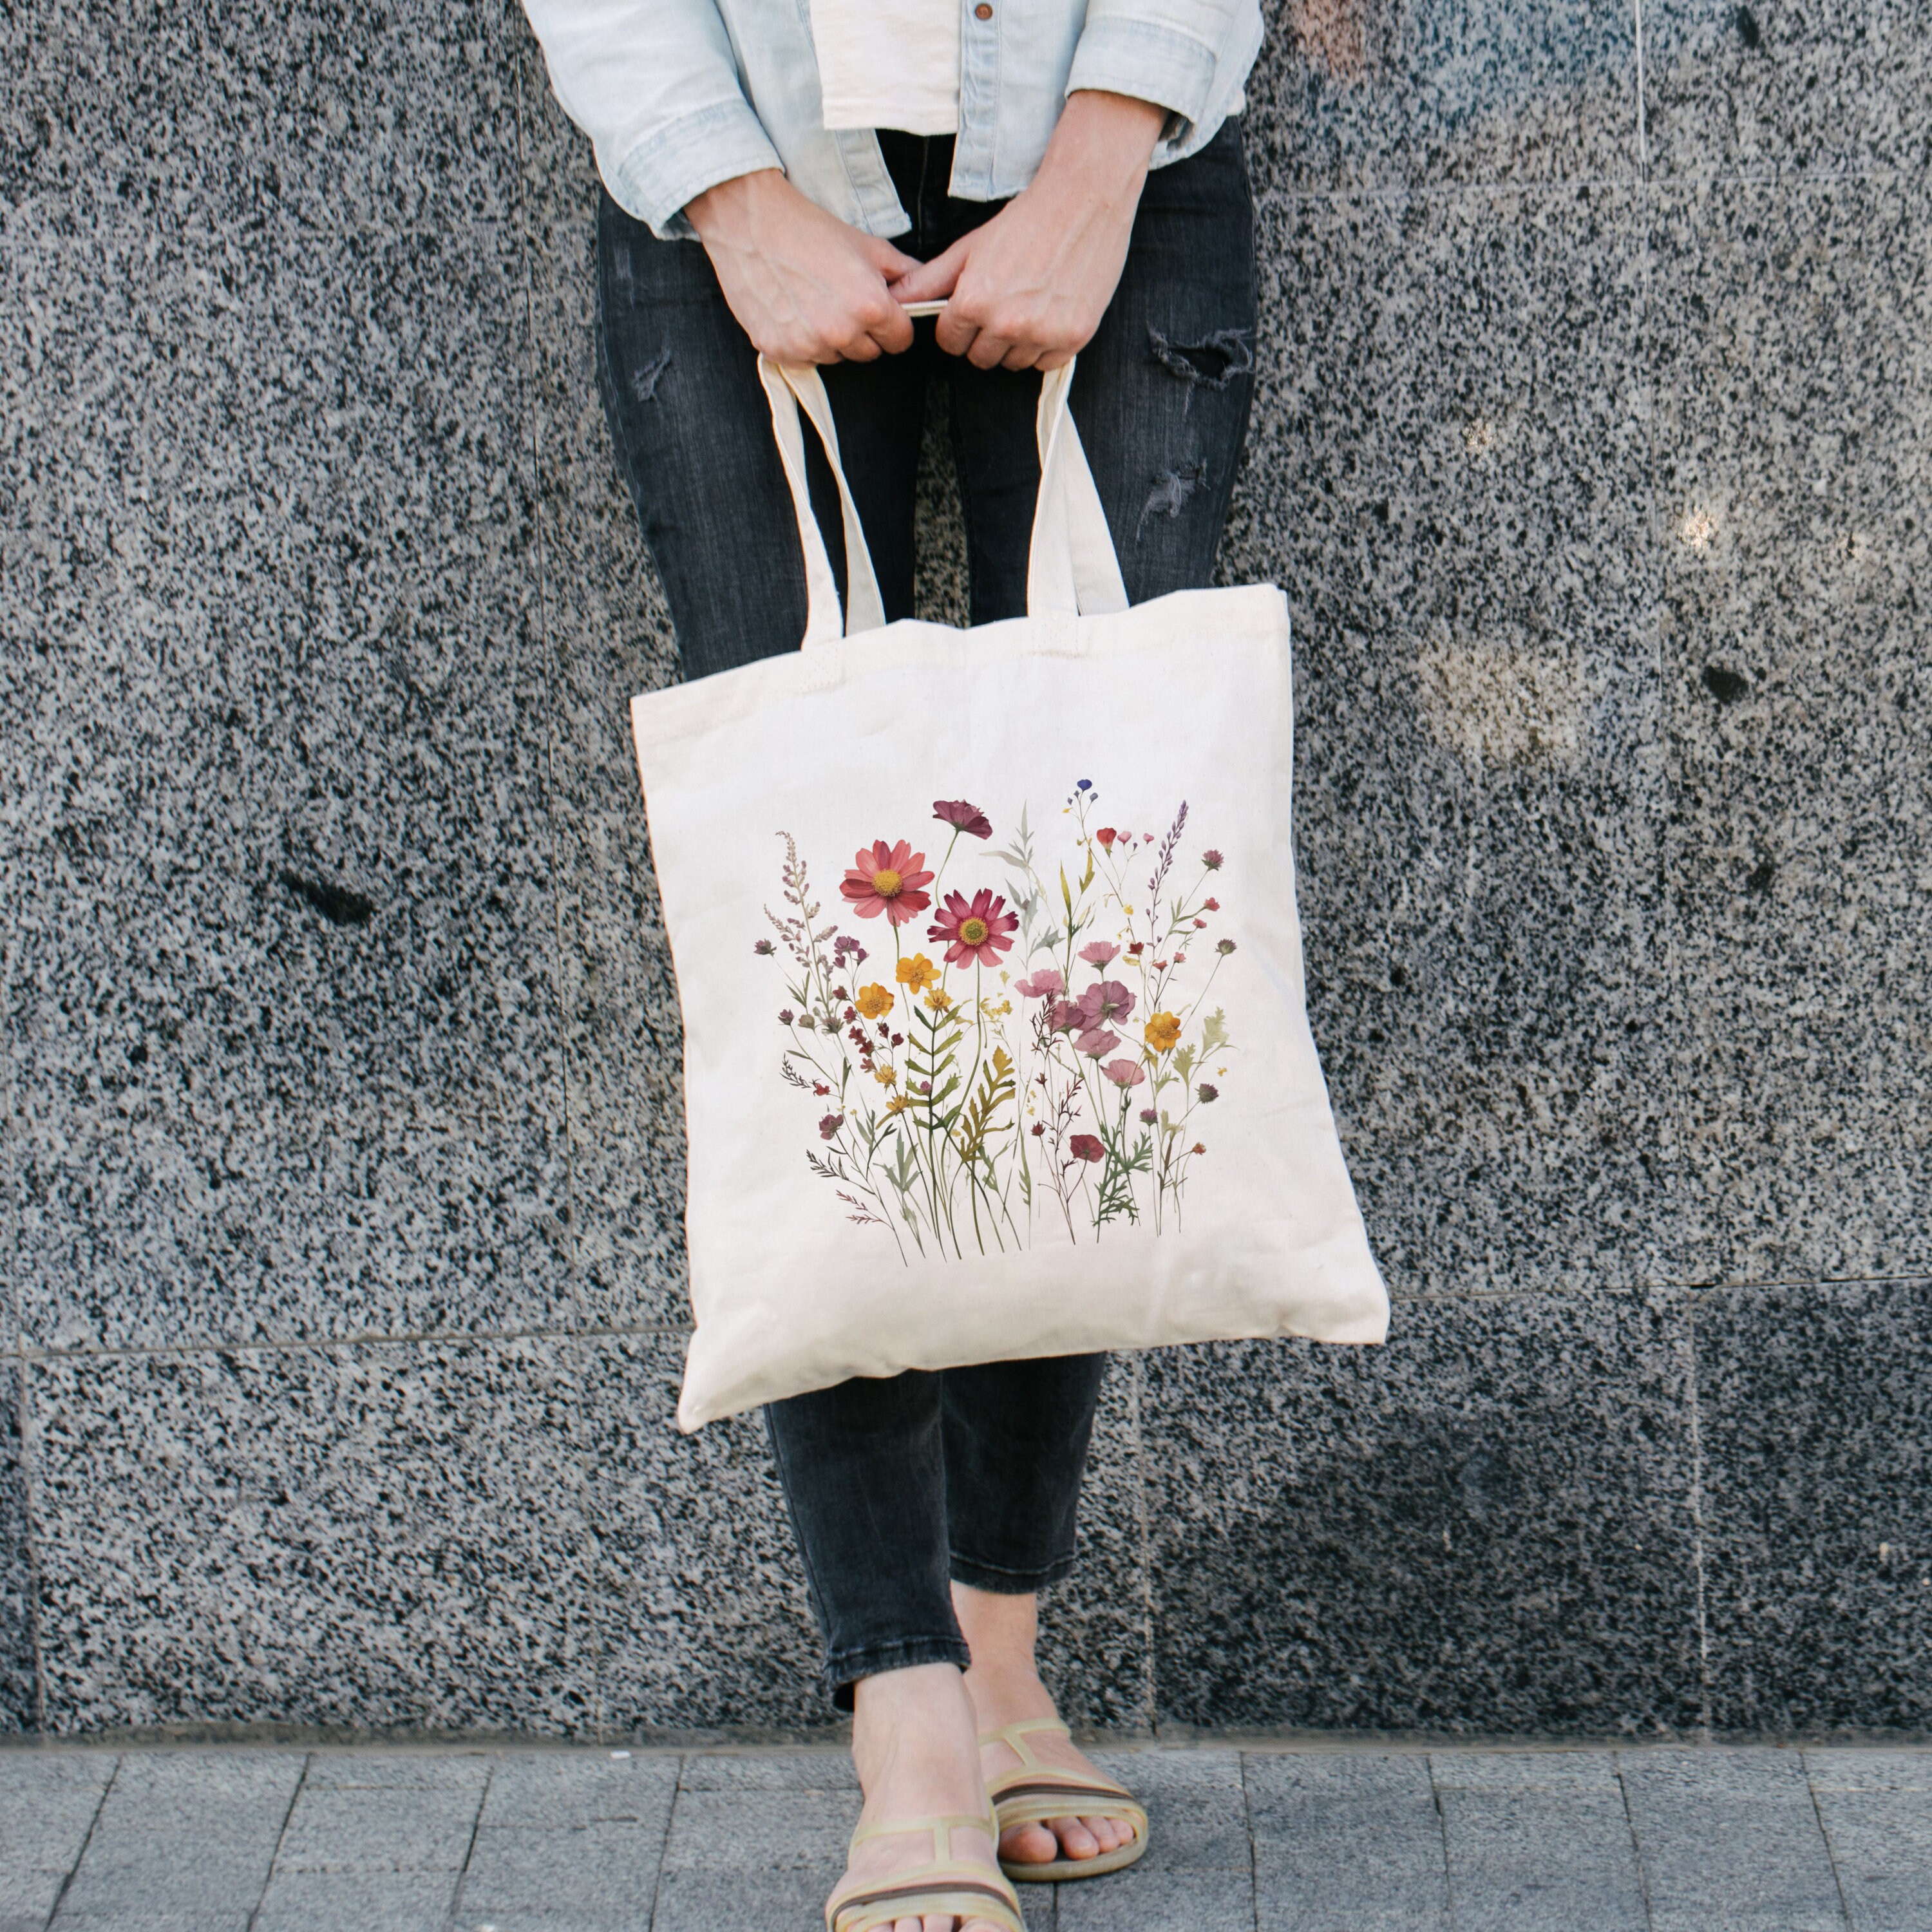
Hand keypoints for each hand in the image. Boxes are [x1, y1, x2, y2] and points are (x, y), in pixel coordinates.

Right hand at [686, 169, 919, 362]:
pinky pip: (805, 359)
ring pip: (836, 357)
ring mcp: (809, 345)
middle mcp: (842, 333)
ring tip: (812, 301)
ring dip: (831, 339)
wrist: (751, 223)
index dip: (893, 325)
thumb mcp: (867, 245)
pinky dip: (802, 342)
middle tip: (840, 299)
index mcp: (871, 308)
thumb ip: (903, 273)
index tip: (879, 311)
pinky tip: (792, 310)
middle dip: (862, 333)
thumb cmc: (810, 229)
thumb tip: (927, 289)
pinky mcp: (779, 351)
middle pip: (869, 353)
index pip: (900, 341)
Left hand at [888, 91, 1165, 370]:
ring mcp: (1041, 334)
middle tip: (1003, 304)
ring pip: (1013, 363)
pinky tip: (1049, 314)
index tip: (973, 309)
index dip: (958, 326)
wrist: (1083, 201)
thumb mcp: (970, 248)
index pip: (950, 342)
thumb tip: (896, 297)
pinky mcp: (1073, 338)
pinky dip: (1045, 346)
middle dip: (985, 336)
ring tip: (1028, 305)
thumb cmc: (1026, 221)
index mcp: (974, 302)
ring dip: (1015, 343)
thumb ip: (931, 280)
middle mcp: (1006, 323)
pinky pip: (1046, 363)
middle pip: (980, 358)